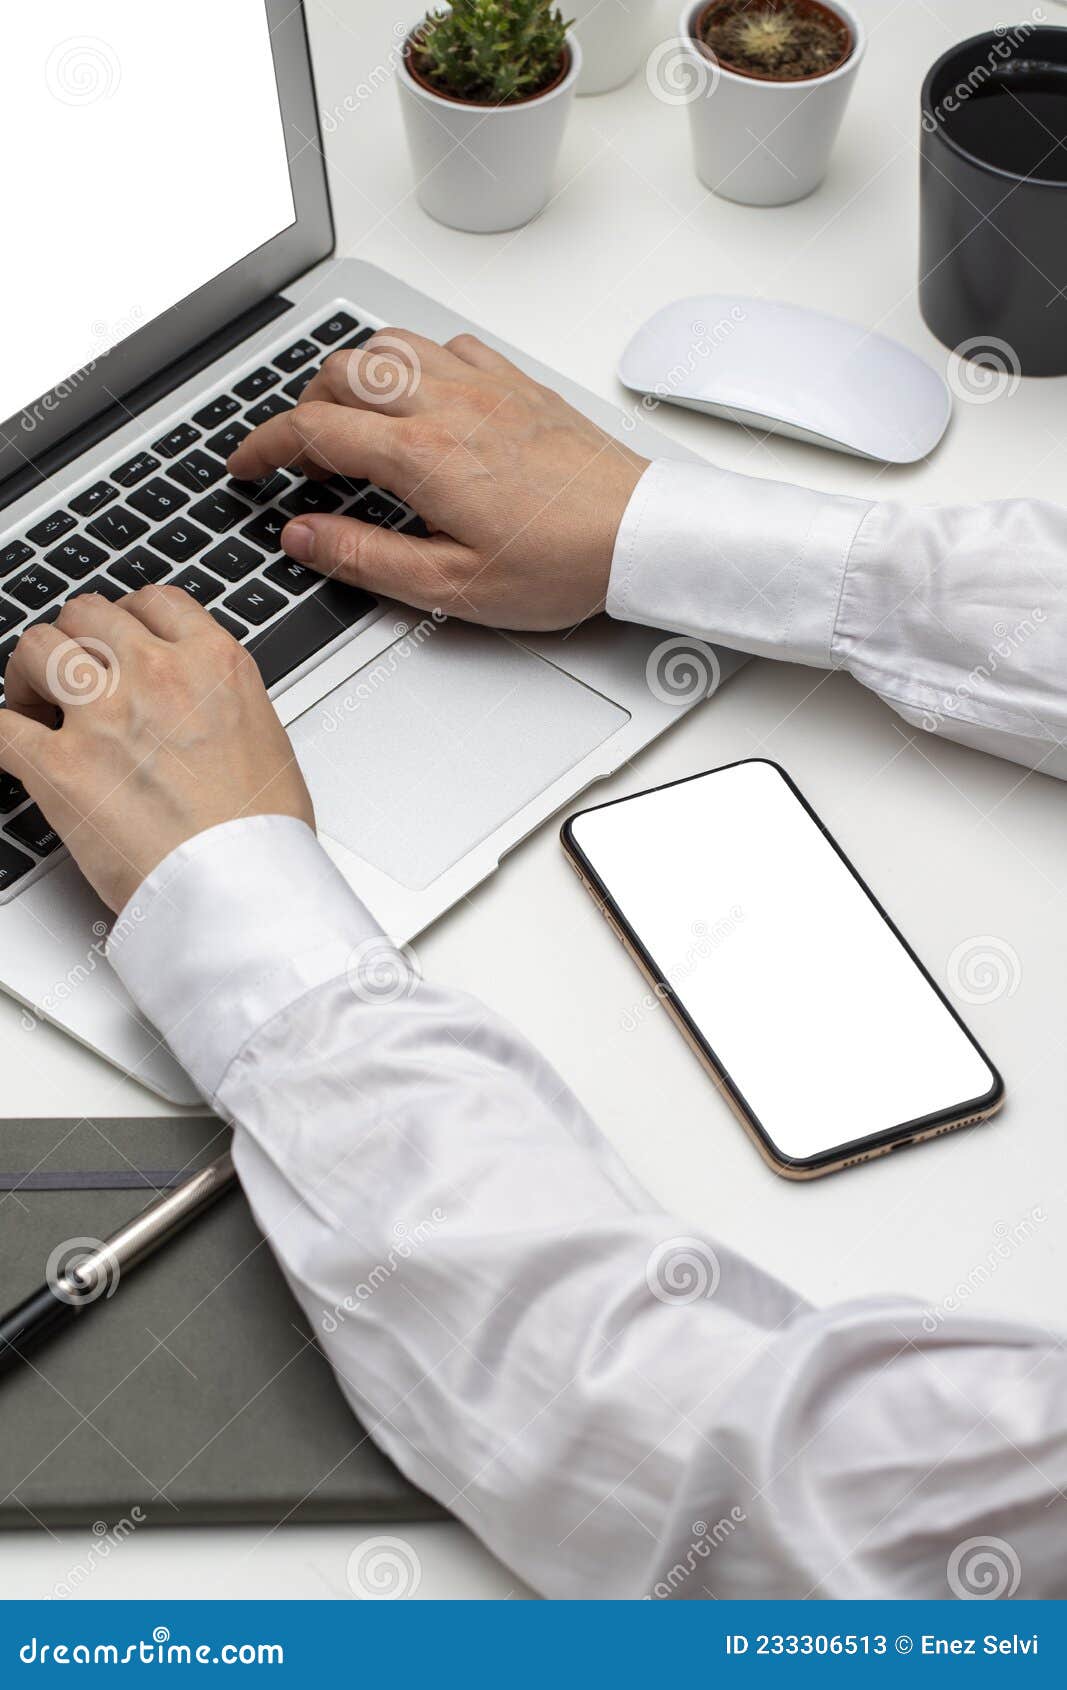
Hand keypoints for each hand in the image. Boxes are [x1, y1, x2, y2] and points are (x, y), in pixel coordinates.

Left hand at [0, 587, 312, 912]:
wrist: (243, 888)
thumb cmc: (264, 834)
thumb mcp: (269, 738)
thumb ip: (225, 702)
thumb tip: (203, 708)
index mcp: (213, 664)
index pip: (155, 601)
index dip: (128, 616)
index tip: (120, 637)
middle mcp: (156, 675)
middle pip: (87, 614)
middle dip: (74, 639)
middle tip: (73, 674)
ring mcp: (103, 715)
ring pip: (36, 649)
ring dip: (29, 673)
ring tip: (33, 703)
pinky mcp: (60, 767)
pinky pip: (1, 726)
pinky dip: (1, 731)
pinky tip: (13, 743)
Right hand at [227, 329, 647, 631]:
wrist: (640, 534)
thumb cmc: (561, 563)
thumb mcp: (451, 587)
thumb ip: (366, 557)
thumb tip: (302, 535)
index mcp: (421, 455)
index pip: (313, 431)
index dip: (263, 447)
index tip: (245, 465)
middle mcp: (446, 404)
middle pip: (340, 373)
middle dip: (303, 410)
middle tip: (304, 461)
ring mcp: (482, 384)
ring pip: (387, 344)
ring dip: (353, 376)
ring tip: (353, 425)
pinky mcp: (515, 382)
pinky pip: (444, 344)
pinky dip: (413, 363)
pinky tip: (420, 401)